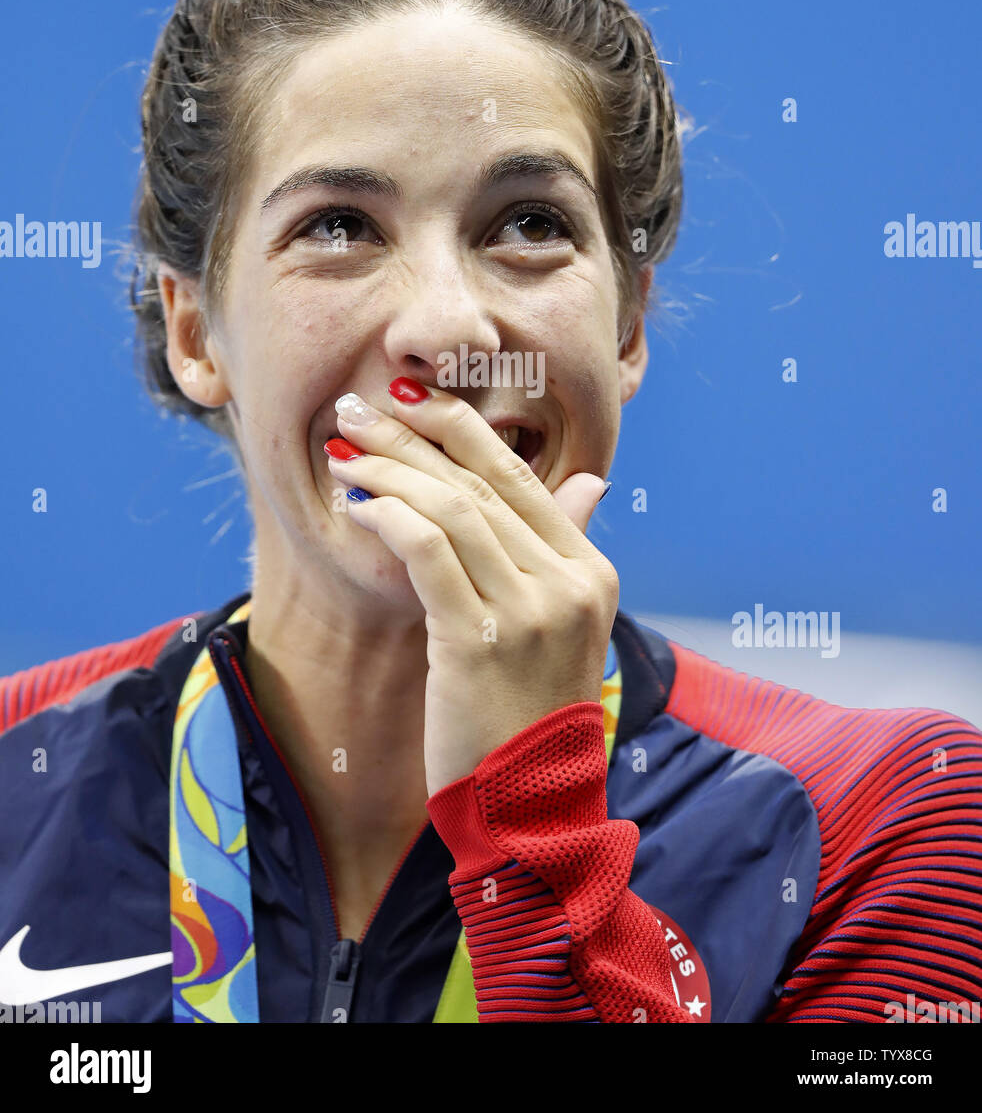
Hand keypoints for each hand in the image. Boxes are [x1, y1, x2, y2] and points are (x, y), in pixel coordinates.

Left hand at [325, 379, 618, 795]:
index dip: (461, 428)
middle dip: (412, 435)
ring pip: (451, 508)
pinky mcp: (480, 638)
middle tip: (356, 407)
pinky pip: (428, 550)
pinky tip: (356, 503)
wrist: (531, 807)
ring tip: (342, 452)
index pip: (520, 477)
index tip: (409, 399)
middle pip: (480, 483)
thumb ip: (569, 545)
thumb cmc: (531, 714)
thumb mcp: (564, 626)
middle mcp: (569, 581)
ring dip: (388, 470)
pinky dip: (388, 516)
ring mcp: (531, 609)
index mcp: (591, 570)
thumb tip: (592, 480)